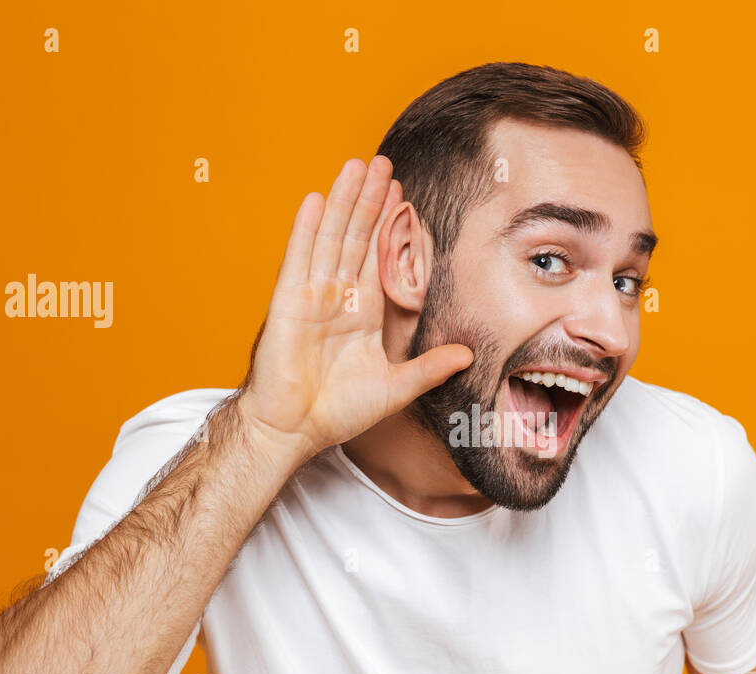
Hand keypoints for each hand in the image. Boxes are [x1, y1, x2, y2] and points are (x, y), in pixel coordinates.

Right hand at [237, 156, 472, 455]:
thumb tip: (467, 354)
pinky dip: (308, 229)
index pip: (379, 258)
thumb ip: (429, 368)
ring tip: (356, 165)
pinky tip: (316, 199)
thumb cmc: (337, 412)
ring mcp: (311, 295)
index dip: (390, 226)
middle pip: (356, 237)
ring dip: (343, 201)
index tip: (403, 195)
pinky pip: (300, 258)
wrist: (295, 430)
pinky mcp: (288, 302)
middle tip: (384, 162)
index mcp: (362, 312)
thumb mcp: (395, 387)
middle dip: (370, 200)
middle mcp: (337, 296)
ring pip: (331, 237)